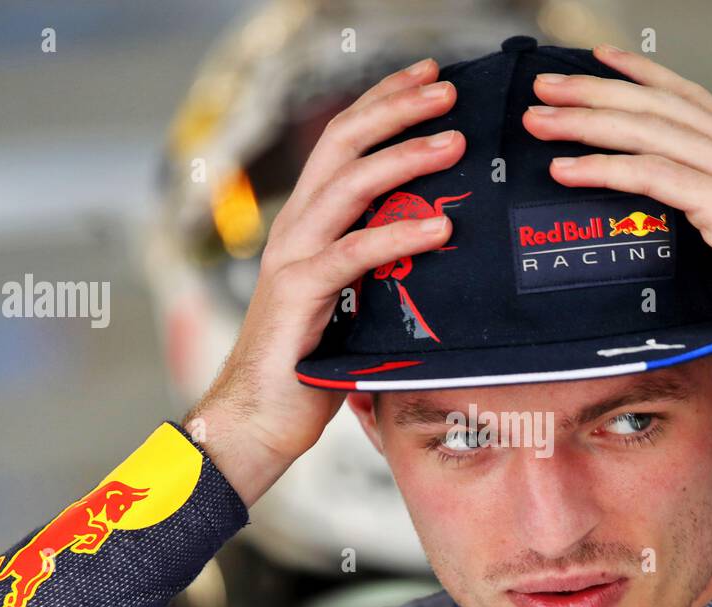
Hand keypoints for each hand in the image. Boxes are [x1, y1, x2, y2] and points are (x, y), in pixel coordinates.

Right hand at [183, 58, 466, 506]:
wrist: (257, 420)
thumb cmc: (309, 369)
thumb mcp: (355, 305)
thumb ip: (382, 271)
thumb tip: (440, 248)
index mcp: (308, 225)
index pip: (344, 145)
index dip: (383, 105)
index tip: (428, 81)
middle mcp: (296, 228)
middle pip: (343, 143)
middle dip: (396, 108)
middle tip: (446, 89)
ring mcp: (293, 257)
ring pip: (350, 184)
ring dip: (406, 156)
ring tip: (454, 142)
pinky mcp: (299, 293)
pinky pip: (354, 253)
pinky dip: (399, 236)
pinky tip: (439, 230)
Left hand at [523, 44, 711, 420]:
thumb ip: (706, 226)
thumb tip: (652, 224)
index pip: (691, 103)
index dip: (642, 78)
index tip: (597, 64)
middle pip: (663, 107)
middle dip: (597, 91)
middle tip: (546, 87)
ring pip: (653, 132)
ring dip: (588, 122)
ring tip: (541, 120)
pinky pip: (656, 176)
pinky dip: (606, 167)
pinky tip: (568, 168)